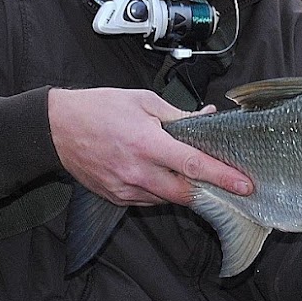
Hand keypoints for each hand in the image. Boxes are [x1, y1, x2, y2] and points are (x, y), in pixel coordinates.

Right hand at [48, 87, 252, 206]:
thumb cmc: (98, 108)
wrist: (56, 129)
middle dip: (208, 189)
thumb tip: (205, 118)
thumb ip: (177, 115)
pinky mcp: (117, 198)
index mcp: (147, 143)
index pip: (194, 166)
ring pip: (168, 198)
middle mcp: (137, 172)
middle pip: (186, 192)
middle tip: (225, 183)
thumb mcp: (142, 101)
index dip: (223, 177)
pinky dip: (160, 189)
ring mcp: (126, 189)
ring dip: (182, 188)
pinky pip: (149, 199)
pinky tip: (158, 172)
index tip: (245, 185)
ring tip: (186, 170)